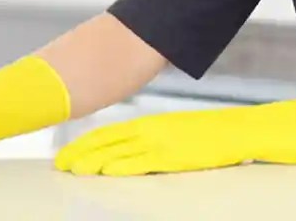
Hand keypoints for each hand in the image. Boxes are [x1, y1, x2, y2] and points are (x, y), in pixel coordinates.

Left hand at [55, 107, 249, 175]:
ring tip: (75, 170)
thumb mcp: (170, 131)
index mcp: (146, 124)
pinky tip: (108, 171)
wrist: (236, 130)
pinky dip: (123, 166)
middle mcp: (148, 131)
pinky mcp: (174, 156)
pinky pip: (143, 162)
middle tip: (60, 164)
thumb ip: (146, 139)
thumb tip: (120, 153)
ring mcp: (160, 143)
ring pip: (119, 152)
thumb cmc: (204, 135)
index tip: (65, 154)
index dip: (82, 144)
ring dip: (94, 161)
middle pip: (105, 141)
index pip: (105, 133)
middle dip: (79, 152)